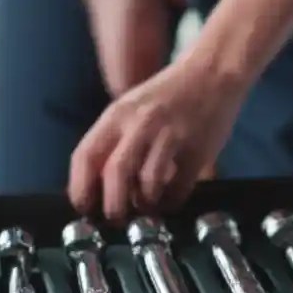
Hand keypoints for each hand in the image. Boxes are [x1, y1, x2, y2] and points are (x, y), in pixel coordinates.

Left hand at [68, 57, 247, 220]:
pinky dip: (171, 202)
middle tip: (116, 219)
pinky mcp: (197, 149)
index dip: (80, 189)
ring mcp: (171, 136)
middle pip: (115, 173)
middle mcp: (140, 124)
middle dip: (113, 205)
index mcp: (117, 115)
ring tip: (147, 208)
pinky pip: (180, 187)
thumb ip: (115, 139)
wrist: (212, 72)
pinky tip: (170, 200)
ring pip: (148, 183)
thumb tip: (97, 183)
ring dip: (145, 205)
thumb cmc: (169, 95)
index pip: (85, 156)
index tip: (85, 208)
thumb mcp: (132, 108)